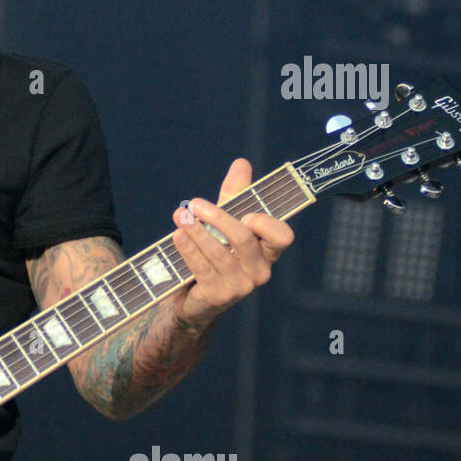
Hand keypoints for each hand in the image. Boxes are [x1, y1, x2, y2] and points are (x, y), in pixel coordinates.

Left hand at [167, 158, 294, 329]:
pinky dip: (189, 250)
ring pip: (219, 253)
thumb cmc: (215, 252)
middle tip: (195, 203)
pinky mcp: (218, 296)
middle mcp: (259, 270)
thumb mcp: (224, 222)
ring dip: (196, 232)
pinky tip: (177, 236)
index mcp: (267, 250)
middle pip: (244, 239)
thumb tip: (241, 164)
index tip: (245, 213)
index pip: (283, 237)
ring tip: (180, 216)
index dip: (267, 225)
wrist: (193, 296)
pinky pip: (202, 269)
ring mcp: (240, 286)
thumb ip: (234, 195)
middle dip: (218, 218)